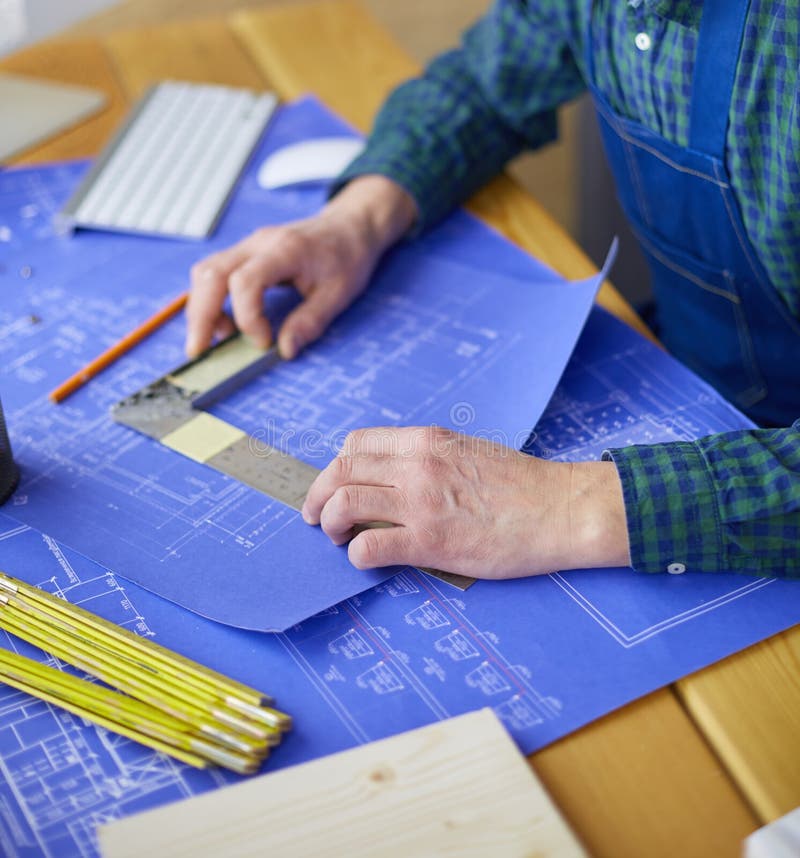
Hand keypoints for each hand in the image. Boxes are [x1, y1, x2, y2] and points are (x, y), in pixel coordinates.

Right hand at [185, 175, 416, 358]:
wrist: (350, 226)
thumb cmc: (347, 257)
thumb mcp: (339, 294)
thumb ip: (310, 322)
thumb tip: (284, 351)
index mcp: (285, 250)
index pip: (245, 282)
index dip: (246, 318)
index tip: (263, 342)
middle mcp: (258, 243)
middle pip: (210, 274)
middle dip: (200, 316)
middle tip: (199, 351)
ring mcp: (248, 245)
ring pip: (206, 272)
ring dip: (201, 308)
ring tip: (214, 339)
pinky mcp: (245, 253)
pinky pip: (215, 273)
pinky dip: (211, 300)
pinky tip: (224, 323)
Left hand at [302, 426, 630, 577]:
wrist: (562, 508)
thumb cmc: (521, 484)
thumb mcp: (468, 452)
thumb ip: (428, 458)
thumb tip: (392, 477)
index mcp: (426, 441)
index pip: (357, 443)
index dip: (336, 466)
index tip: (334, 484)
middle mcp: (417, 465)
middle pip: (340, 470)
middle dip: (317, 494)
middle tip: (314, 516)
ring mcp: (423, 503)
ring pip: (344, 503)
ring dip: (329, 522)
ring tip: (337, 537)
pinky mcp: (432, 542)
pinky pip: (370, 546)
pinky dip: (357, 554)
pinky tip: (365, 558)